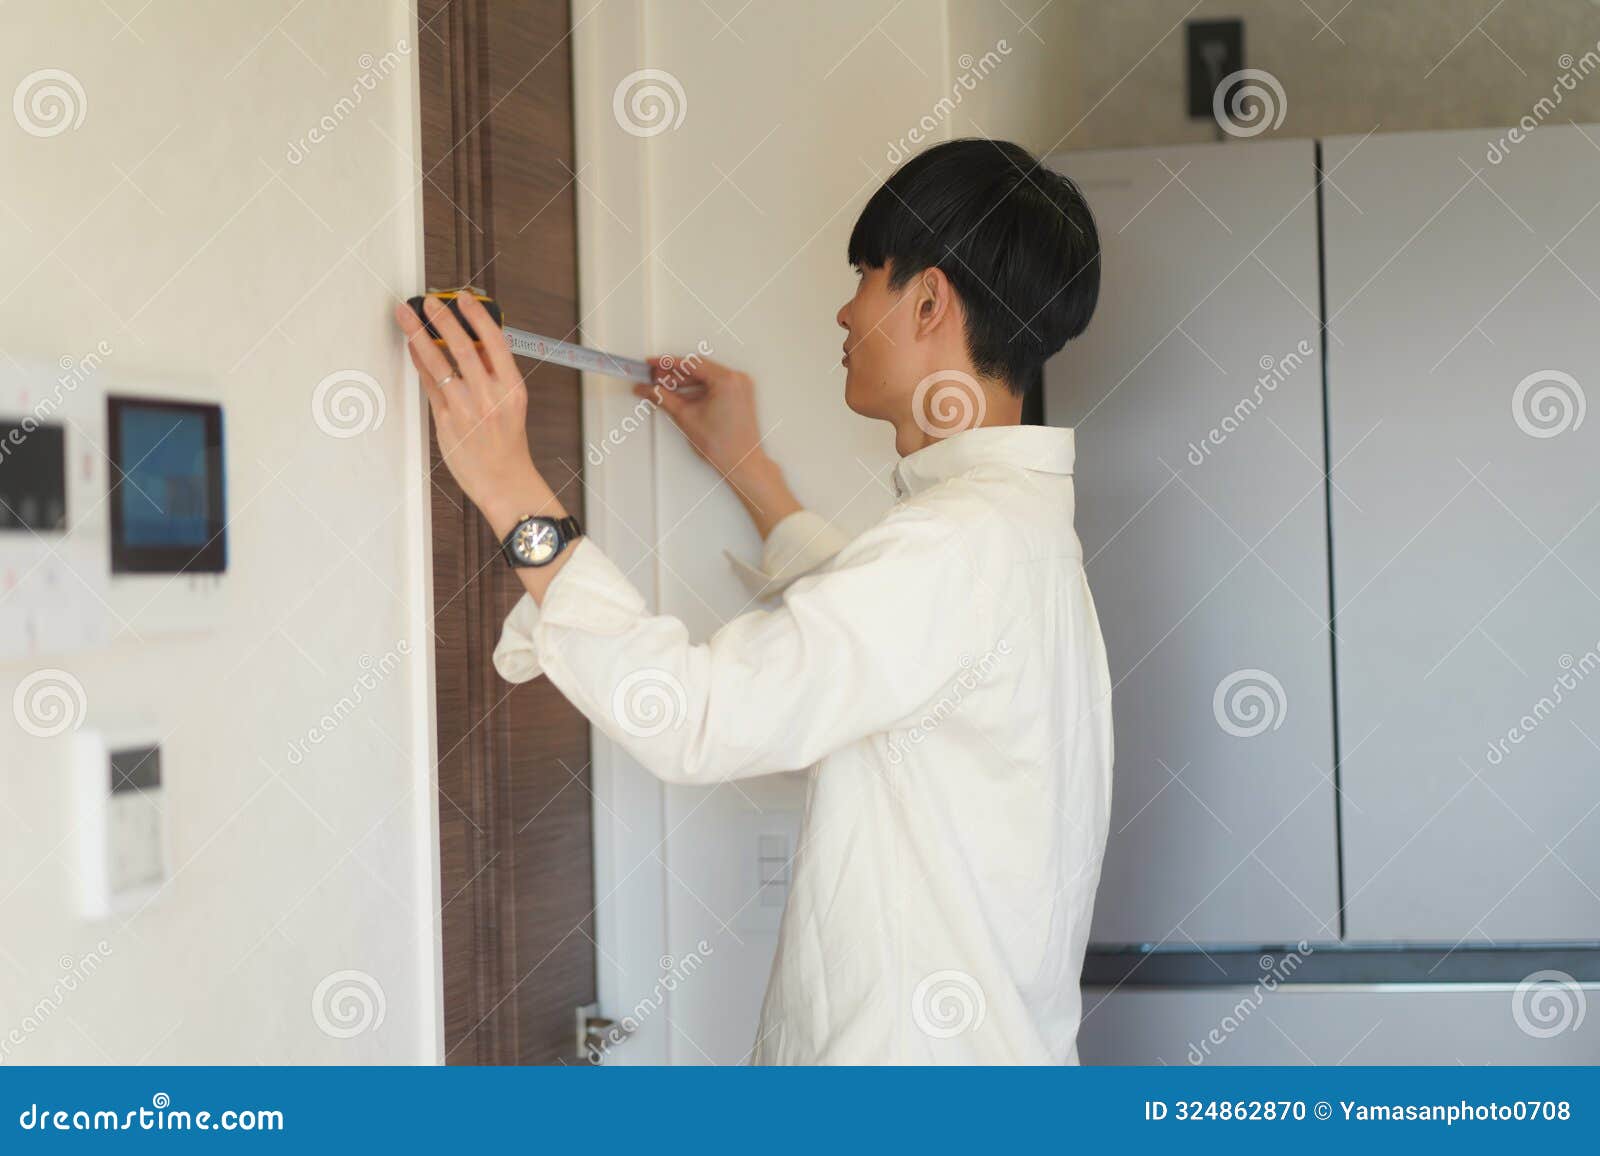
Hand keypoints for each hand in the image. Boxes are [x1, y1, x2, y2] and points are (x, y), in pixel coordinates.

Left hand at [393, 294, 558, 536]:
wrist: (503, 480)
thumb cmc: (507, 442)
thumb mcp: (512, 403)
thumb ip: (495, 373)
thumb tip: (476, 339)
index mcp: (512, 389)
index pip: (495, 342)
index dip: (478, 316)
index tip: (464, 298)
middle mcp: (490, 397)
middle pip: (464, 348)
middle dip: (443, 320)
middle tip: (428, 301)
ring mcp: (466, 409)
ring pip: (439, 363)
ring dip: (419, 335)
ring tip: (406, 316)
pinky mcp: (446, 420)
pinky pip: (429, 384)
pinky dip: (419, 361)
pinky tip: (411, 347)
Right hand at [635, 355, 799, 536]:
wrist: (741, 463)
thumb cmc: (723, 446)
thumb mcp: (685, 416)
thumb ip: (662, 397)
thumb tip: (649, 389)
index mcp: (726, 380)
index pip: (690, 363)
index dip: (666, 363)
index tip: (652, 364)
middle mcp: (736, 380)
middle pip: (697, 369)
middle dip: (673, 374)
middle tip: (654, 378)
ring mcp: (740, 388)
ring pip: (705, 378)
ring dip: (684, 383)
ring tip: (664, 389)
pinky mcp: (739, 397)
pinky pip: (714, 387)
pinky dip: (697, 390)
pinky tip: (680, 396)